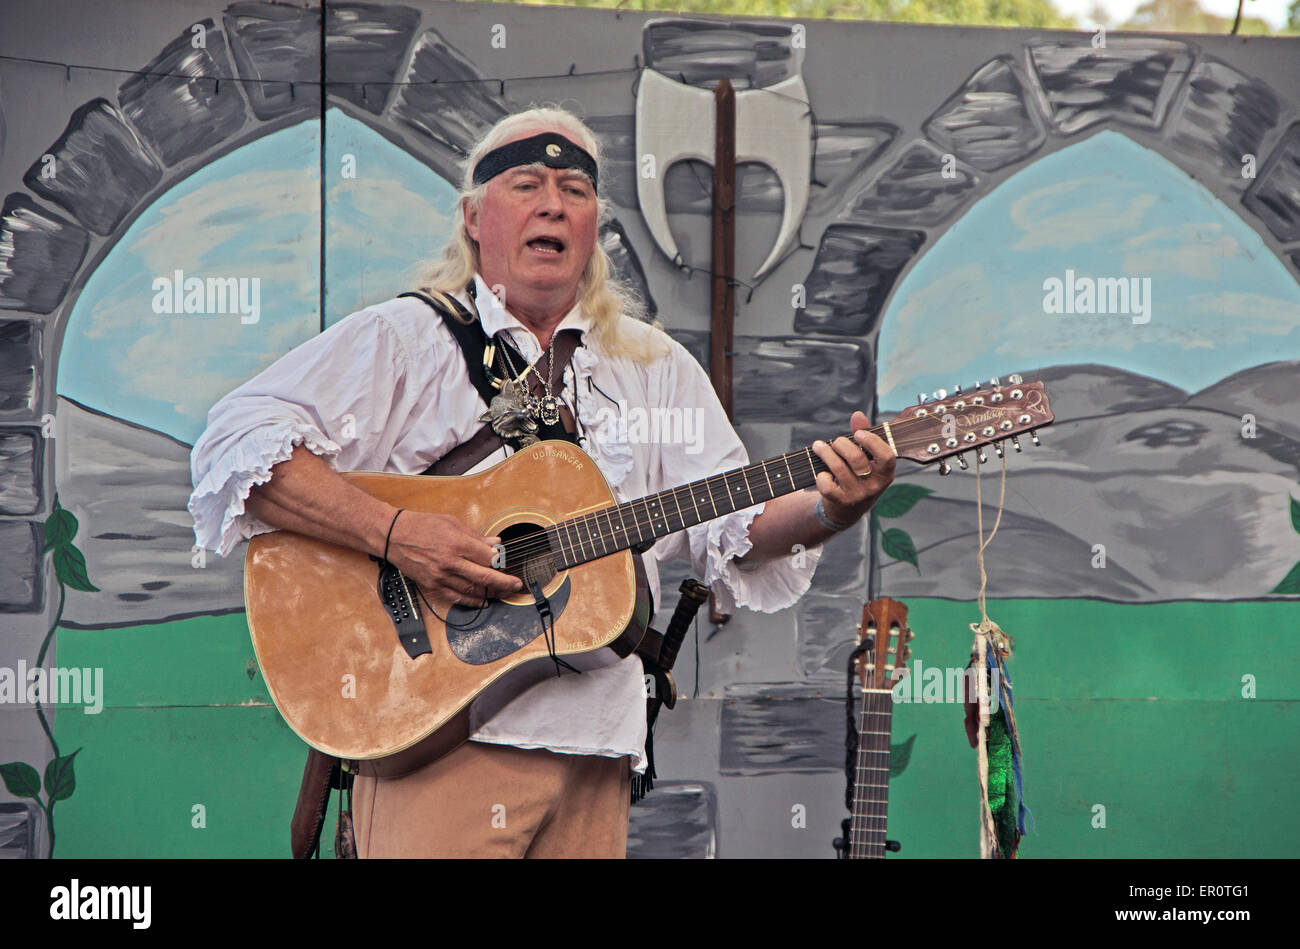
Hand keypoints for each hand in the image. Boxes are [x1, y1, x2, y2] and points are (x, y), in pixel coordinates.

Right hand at [385, 510, 522, 605]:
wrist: (394, 536)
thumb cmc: (422, 526)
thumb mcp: (452, 522)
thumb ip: (476, 536)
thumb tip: (495, 543)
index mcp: (457, 543)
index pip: (488, 558)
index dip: (502, 563)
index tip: (509, 563)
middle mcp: (450, 562)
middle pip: (485, 577)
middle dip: (505, 583)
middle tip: (516, 585)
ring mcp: (441, 576)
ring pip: (473, 590)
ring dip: (491, 593)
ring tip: (504, 593)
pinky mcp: (433, 585)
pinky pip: (457, 597)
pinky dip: (472, 601)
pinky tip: (484, 601)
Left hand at [811, 410, 896, 526]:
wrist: (847, 509)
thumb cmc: (858, 476)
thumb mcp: (866, 458)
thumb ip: (864, 435)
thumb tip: (857, 415)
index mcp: (885, 473)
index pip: (886, 456)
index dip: (871, 442)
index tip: (857, 434)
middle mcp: (874, 485)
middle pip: (857, 458)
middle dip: (841, 444)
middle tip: (835, 442)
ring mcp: (858, 495)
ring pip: (839, 468)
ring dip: (825, 453)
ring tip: (818, 446)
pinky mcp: (841, 502)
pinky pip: (827, 486)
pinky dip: (821, 476)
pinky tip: (821, 472)